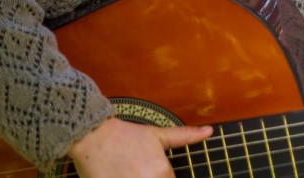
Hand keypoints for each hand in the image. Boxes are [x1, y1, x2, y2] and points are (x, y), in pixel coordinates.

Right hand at [67, 116, 212, 177]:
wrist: (93, 135)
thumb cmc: (126, 135)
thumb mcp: (158, 135)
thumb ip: (185, 136)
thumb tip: (210, 130)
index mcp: (161, 172)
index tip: (151, 171)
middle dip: (149, 177)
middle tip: (138, 169)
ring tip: (131, 171)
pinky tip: (123, 175)